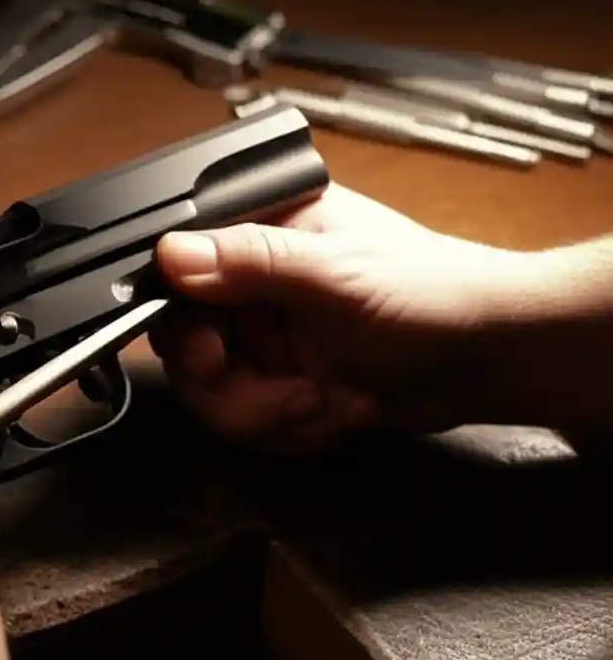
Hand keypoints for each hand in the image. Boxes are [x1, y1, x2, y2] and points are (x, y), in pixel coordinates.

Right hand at [149, 183, 535, 454]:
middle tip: (295, 397)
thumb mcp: (333, 276)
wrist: (489, 360)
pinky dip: (294, 430)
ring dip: (275, 416)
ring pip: (212, 397)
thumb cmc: (431, 294)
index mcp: (255, 229)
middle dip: (240, 391)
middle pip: (183, 349)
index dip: (182, 327)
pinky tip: (343, 410)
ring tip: (335, 404)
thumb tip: (170, 254)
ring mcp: (261, 336)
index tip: (213, 359)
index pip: (173, 276)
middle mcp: (248, 282)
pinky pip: (247, 422)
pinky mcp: (277, 381)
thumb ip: (250, 263)